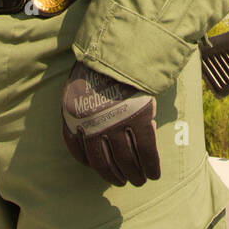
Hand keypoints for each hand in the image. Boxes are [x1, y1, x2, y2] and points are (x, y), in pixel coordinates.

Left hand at [61, 62, 160, 186]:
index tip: (97, 168)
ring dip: (134, 174)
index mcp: (73, 115)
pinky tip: (155, 174)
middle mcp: (92, 125)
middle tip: (124, 182)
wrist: (122, 47)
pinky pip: (146, 151)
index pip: (76, 149)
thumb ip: (81, 104)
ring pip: (126, 160)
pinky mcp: (139, 118)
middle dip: (114, 176)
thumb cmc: (101, 62)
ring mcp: (116, 123)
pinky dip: (152, 165)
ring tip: (140, 180)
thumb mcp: (79, 82)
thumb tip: (85, 122)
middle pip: (103, 162)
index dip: (88, 163)